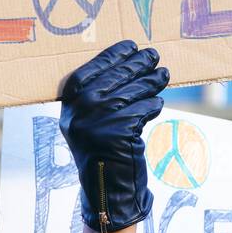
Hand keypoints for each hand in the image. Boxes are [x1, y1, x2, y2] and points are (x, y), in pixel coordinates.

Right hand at [60, 40, 168, 232]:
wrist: (105, 186)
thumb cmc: (101, 148)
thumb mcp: (87, 121)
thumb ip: (96, 95)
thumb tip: (126, 61)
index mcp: (68, 104)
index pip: (91, 69)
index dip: (113, 55)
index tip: (131, 46)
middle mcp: (79, 111)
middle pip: (115, 76)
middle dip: (138, 63)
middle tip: (154, 56)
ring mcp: (98, 122)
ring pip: (133, 90)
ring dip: (152, 81)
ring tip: (163, 75)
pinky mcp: (119, 133)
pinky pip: (143, 108)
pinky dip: (153, 105)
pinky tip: (156, 104)